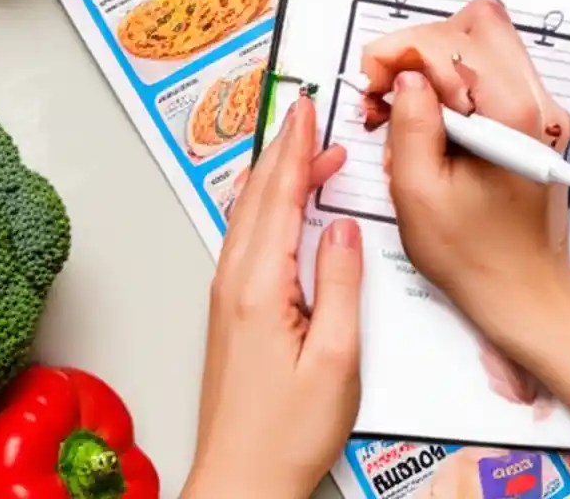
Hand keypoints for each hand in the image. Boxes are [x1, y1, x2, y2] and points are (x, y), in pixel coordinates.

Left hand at [184, 98, 362, 498]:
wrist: (242, 480)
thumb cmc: (286, 433)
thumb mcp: (336, 357)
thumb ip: (340, 284)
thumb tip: (343, 229)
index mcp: (259, 288)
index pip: (279, 197)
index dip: (295, 148)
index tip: (305, 109)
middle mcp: (233, 285)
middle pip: (258, 198)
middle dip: (284, 150)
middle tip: (304, 112)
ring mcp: (226, 299)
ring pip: (248, 217)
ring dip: (275, 178)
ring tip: (301, 151)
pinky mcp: (230, 315)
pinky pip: (245, 240)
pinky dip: (264, 209)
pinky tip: (271, 208)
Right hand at [362, 0, 569, 340]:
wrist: (524, 291)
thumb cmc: (473, 256)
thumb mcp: (420, 193)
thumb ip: (411, 123)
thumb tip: (406, 75)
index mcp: (511, 116)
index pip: (451, 42)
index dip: (402, 50)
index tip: (372, 79)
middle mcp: (536, 102)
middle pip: (476, 24)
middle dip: (420, 47)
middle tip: (385, 88)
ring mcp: (540, 108)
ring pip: (485, 42)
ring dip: (436, 64)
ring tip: (403, 111)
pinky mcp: (533, 120)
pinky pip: (491, 74)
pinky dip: (454, 85)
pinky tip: (429, 125)